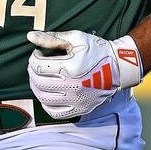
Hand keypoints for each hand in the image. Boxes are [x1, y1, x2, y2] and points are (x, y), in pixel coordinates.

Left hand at [26, 29, 143, 118]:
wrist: (120, 67)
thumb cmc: (97, 50)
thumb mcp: (76, 38)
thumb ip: (52, 38)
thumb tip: (30, 36)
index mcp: (71, 67)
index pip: (38, 66)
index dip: (33, 58)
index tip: (38, 54)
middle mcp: (73, 86)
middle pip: (39, 83)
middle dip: (32, 72)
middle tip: (36, 66)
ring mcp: (77, 100)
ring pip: (44, 98)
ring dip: (36, 88)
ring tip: (39, 79)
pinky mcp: (81, 108)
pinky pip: (56, 113)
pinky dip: (46, 104)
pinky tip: (48, 94)